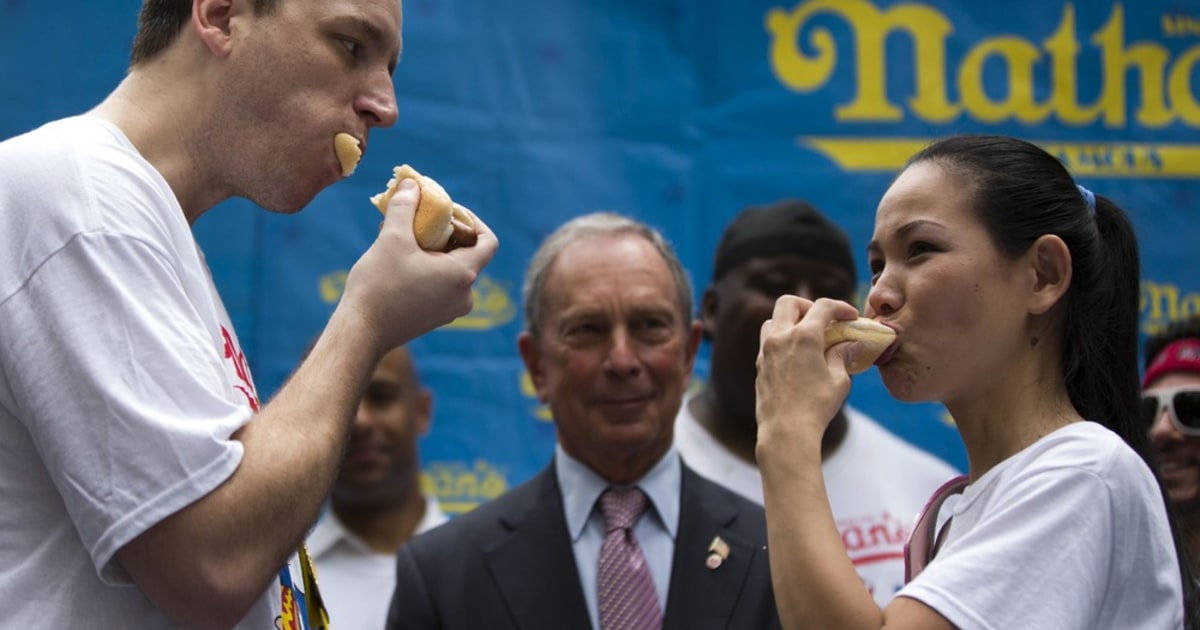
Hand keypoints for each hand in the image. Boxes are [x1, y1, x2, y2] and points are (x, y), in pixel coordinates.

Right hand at [340, 179, 498, 349]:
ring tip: (401, 236)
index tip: (446, 210)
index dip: (472, 220)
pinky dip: (426, 268)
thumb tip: (411, 184)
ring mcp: (451, 310)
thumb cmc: (379, 285)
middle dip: (443, 231)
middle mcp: (464, 295)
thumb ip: (405, 207)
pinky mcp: (435, 318)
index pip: (488, 241)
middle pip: (467, 253)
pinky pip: (439, 285)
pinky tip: (397, 258)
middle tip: (418, 218)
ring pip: (450, 269)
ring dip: (431, 249)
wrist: (361, 333)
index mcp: (463, 275)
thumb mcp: (392, 238)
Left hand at [755, 296, 860, 445]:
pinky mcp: (759, 365)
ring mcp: (765, 351)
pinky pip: (767, 341)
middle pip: (789, 302)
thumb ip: (842, 355)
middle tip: (823, 321)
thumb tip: (850, 344)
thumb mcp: (839, 380)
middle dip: (808, 305)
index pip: (823, 307)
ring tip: (807, 338)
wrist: (785, 431)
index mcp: (804, 336)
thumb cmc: (816, 407)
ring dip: (790, 321)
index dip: (841, 307)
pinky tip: (796, 357)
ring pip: (773, 320)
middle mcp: (780, 337)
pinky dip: (781, 339)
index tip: (851, 317)